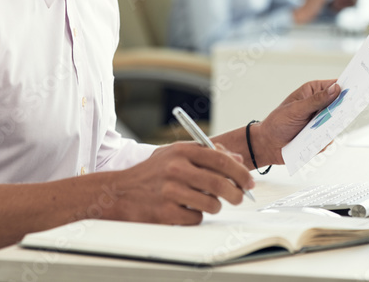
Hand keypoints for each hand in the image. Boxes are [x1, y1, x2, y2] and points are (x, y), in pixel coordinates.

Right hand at [97, 142, 254, 224]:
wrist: (119, 193)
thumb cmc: (151, 173)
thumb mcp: (175, 154)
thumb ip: (206, 153)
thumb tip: (236, 158)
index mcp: (181, 150)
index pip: (221, 159)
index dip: (240, 172)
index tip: (249, 182)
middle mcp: (176, 169)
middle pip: (220, 183)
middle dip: (236, 193)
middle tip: (239, 198)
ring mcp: (170, 191)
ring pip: (211, 203)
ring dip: (214, 206)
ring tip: (206, 203)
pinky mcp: (166, 212)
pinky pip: (196, 218)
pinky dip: (195, 217)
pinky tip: (185, 210)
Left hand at [250, 81, 341, 165]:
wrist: (268, 145)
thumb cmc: (278, 122)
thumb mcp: (296, 109)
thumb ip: (317, 100)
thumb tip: (336, 89)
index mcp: (313, 92)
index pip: (335, 86)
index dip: (347, 87)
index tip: (358, 89)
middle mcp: (319, 105)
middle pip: (340, 105)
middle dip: (342, 111)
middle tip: (341, 114)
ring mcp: (321, 121)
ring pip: (337, 123)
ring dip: (330, 128)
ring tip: (317, 131)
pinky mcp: (320, 136)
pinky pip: (330, 138)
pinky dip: (323, 141)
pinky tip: (313, 142)